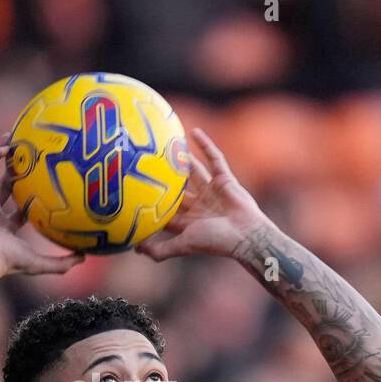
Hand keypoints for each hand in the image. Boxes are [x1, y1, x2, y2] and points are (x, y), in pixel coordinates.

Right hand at [0, 139, 85, 276]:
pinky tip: (3, 147)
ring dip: (1, 153)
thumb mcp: (42, 263)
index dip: (33, 193)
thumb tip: (84, 257)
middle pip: (6, 184)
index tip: (46, 180)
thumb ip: (62, 262)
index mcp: (6, 226)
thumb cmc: (10, 260)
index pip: (21, 206)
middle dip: (17, 168)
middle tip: (30, 152)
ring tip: (13, 136)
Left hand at [137, 127, 269, 260]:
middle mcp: (199, 205)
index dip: (152, 201)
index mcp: (188, 221)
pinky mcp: (225, 179)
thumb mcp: (183, 245)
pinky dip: (206, 145)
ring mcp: (212, 191)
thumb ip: (160, 250)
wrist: (245, 235)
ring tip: (167, 143)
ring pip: (193, 170)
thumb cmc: (215, 241)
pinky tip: (193, 132)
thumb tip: (135, 249)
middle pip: (178, 188)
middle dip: (165, 177)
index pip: (166, 210)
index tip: (135, 189)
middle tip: (147, 160)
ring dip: (182, 158)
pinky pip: (214, 158)